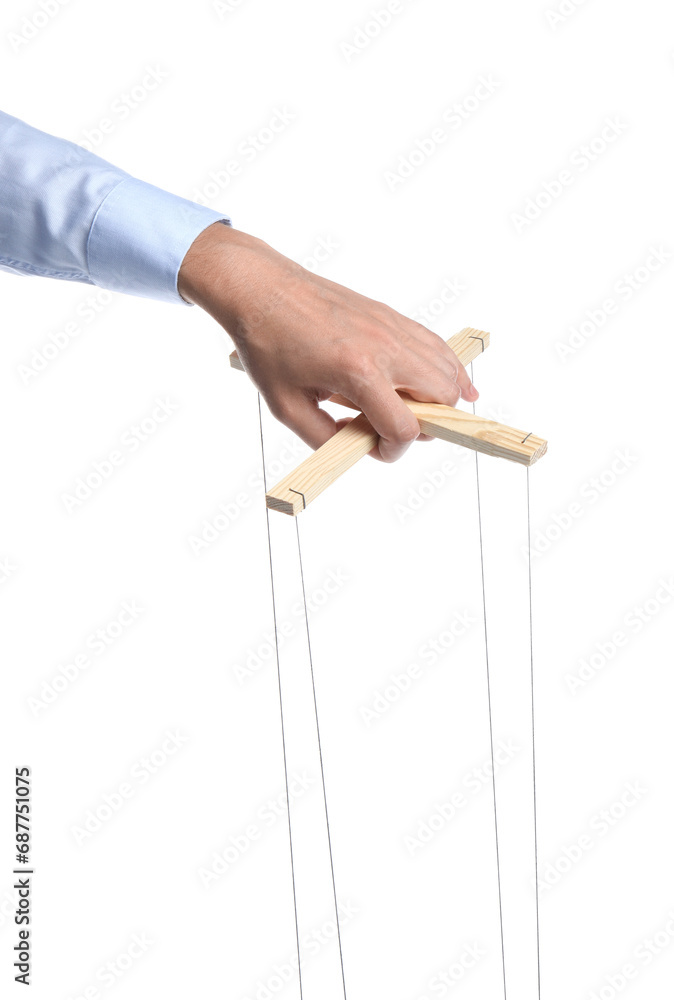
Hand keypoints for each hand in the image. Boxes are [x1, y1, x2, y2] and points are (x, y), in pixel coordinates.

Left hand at [178, 223, 477, 461]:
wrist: (261, 289)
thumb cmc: (267, 343)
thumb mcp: (287, 407)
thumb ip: (324, 437)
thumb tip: (355, 446)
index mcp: (357, 372)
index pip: (404, 427)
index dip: (394, 450)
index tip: (375, 448)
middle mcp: (384, 347)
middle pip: (442, 396)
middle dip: (429, 424)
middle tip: (399, 429)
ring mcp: (391, 327)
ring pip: (447, 368)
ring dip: (446, 396)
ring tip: (434, 413)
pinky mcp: (390, 316)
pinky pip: (435, 345)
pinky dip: (448, 367)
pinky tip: (455, 382)